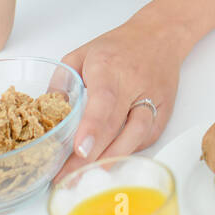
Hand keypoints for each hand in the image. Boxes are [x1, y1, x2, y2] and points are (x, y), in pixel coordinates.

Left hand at [55, 15, 181, 180]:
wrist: (159, 36)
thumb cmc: (117, 46)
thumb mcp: (81, 54)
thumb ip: (61, 82)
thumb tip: (49, 115)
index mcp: (109, 67)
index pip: (103, 100)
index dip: (92, 127)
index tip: (80, 149)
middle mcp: (134, 83)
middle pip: (116, 125)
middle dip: (91, 156)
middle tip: (67, 178)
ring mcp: (152, 98)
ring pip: (137, 134)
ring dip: (113, 157)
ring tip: (87, 176)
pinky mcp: (164, 111)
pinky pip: (147, 138)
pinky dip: (128, 150)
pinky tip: (110, 158)